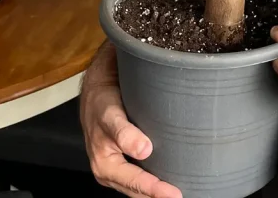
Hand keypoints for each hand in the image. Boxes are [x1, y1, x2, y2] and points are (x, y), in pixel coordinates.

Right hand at [79, 45, 181, 197]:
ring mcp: (116, 167)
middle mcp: (109, 170)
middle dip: (157, 195)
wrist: (97, 91)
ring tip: (175, 192)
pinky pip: (138, 176)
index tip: (174, 194)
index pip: (134, 182)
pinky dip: (150, 181)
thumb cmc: (101, 103)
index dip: (155, 190)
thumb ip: (125, 133)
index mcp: (104, 165)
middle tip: (180, 196)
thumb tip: (143, 150)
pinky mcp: (123, 160)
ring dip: (154, 191)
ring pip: (137, 187)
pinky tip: (165, 178)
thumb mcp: (110, 115)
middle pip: (136, 190)